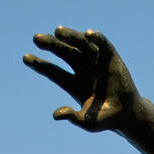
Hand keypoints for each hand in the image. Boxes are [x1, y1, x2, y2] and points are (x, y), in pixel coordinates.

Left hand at [23, 27, 138, 131]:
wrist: (127, 115)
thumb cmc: (106, 119)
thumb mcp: (88, 122)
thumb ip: (73, 118)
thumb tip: (56, 115)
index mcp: (72, 83)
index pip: (52, 71)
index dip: (39, 64)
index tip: (25, 58)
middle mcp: (81, 68)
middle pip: (63, 53)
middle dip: (50, 45)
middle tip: (36, 39)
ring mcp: (95, 60)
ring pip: (79, 44)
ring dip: (69, 36)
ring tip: (57, 31)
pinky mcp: (110, 55)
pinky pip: (101, 43)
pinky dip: (96, 37)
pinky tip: (88, 34)